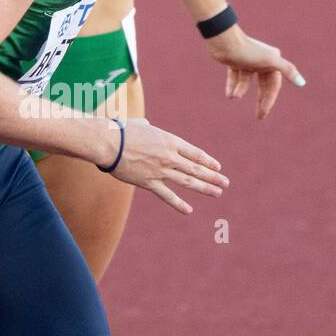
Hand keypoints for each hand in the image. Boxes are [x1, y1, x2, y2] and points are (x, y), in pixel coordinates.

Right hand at [104, 117, 228, 213]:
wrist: (109, 143)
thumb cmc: (122, 131)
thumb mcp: (140, 125)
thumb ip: (148, 127)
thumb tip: (147, 125)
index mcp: (170, 141)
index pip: (195, 154)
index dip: (208, 161)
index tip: (218, 167)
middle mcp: (170, 157)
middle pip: (197, 169)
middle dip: (213, 176)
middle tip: (225, 183)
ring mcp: (161, 171)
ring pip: (188, 182)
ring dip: (205, 188)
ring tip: (217, 193)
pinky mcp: (149, 183)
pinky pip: (167, 196)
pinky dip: (179, 204)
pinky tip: (189, 210)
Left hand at [204, 23, 304, 118]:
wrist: (225, 41)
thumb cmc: (248, 51)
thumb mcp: (270, 61)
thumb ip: (288, 70)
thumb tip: (302, 83)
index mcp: (272, 60)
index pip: (274, 85)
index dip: (269, 100)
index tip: (263, 113)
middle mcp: (262, 60)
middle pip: (263, 85)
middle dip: (261, 100)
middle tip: (259, 116)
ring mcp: (248, 61)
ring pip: (247, 82)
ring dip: (241, 90)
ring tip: (235, 96)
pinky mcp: (235, 61)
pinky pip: (235, 77)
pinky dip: (233, 86)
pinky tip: (230, 95)